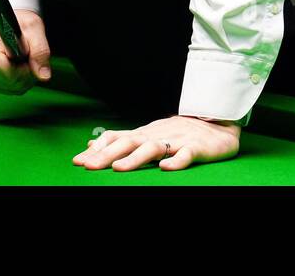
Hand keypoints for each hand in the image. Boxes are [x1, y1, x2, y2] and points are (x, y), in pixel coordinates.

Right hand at [0, 9, 51, 94]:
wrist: (7, 22)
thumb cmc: (19, 23)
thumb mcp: (34, 30)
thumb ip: (40, 52)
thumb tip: (44, 76)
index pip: (10, 74)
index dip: (27, 69)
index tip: (31, 56)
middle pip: (11, 83)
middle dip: (27, 73)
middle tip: (29, 55)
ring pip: (12, 88)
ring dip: (24, 78)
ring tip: (22, 58)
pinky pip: (8, 90)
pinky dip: (18, 81)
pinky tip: (16, 66)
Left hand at [73, 115, 240, 171]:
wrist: (217, 124)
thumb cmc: (179, 133)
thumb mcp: (147, 134)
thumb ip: (120, 140)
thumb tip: (91, 142)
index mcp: (144, 134)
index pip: (116, 139)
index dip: (97, 149)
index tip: (78, 161)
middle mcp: (156, 135)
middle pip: (129, 142)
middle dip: (107, 155)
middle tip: (88, 166)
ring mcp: (176, 141)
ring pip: (154, 148)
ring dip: (135, 158)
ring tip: (118, 169)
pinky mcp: (196, 148)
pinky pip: (186, 155)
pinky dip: (176, 162)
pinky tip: (165, 169)